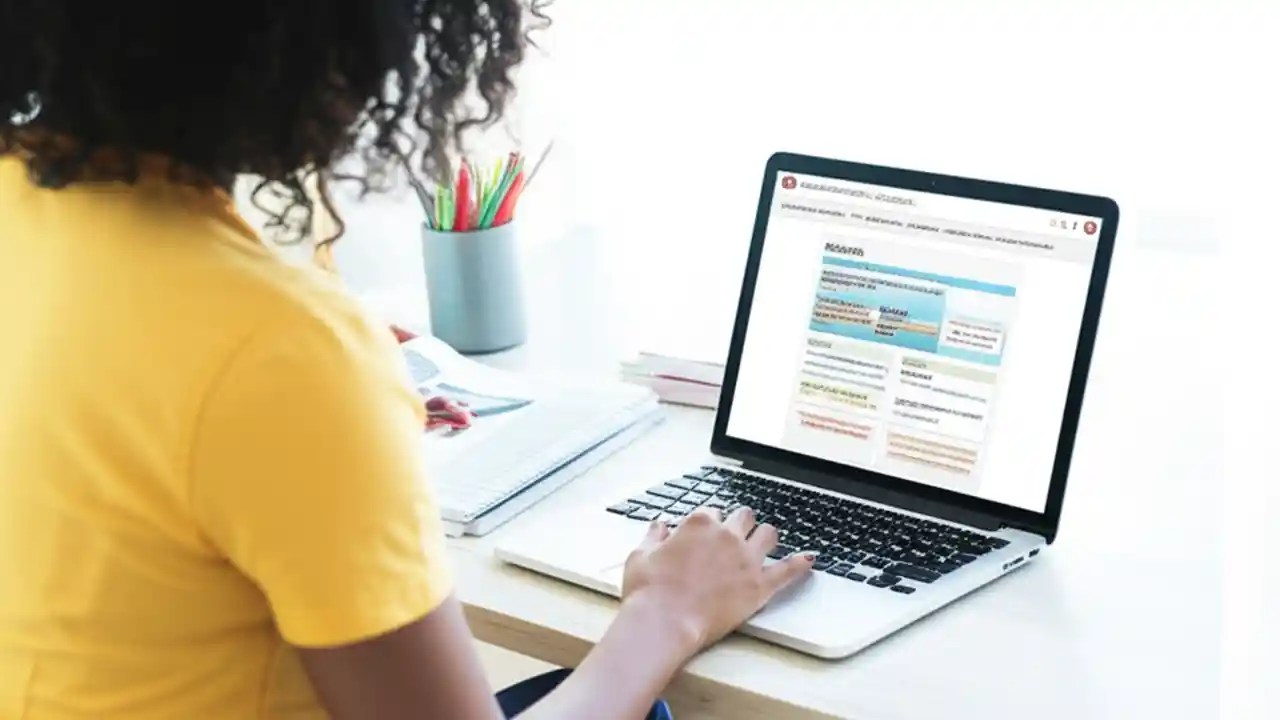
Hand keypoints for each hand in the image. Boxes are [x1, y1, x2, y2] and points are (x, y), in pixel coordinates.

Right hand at [620, 507, 814, 651]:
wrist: (664, 621)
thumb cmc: (648, 591)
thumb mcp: (640, 556)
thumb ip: (653, 536)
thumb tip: (659, 526)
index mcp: (699, 523)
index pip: (712, 512)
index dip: (708, 524)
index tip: (705, 535)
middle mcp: (727, 536)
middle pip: (743, 516)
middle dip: (739, 523)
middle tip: (734, 536)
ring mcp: (746, 560)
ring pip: (768, 534)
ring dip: (765, 536)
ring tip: (763, 542)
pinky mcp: (758, 586)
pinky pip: (787, 571)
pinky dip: (799, 564)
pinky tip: (810, 558)